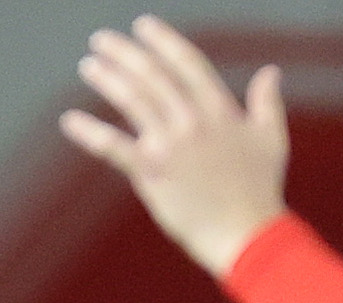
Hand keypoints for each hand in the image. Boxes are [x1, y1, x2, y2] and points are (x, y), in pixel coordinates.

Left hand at [60, 15, 288, 276]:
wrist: (246, 236)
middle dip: (124, 52)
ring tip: (88, 66)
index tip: (143, 26)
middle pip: (152, 75)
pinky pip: (113, 147)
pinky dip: (89, 133)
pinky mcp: (152, 173)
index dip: (163, 40)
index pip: (187, 62)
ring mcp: (171, 145)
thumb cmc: (260, 192)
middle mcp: (193, 120)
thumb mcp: (272, 140)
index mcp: (220, 109)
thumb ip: (268, 102)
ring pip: (132, 100)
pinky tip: (70, 121)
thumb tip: (271, 72)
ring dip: (107, 79)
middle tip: (101, 40)